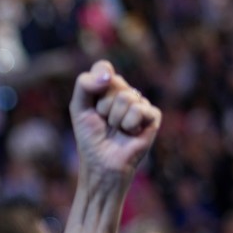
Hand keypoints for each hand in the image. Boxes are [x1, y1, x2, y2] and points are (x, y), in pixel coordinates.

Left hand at [70, 60, 161, 186]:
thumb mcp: (79, 108)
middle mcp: (126, 93)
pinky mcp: (153, 117)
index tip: (92, 103)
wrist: (102, 165)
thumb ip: (85, 84)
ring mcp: (140, 104)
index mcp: (107, 88)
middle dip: (103, 106)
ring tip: (117, 130)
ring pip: (126, 97)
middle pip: (114, 82)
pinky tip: (130, 134)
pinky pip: (139, 109)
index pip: (103, 67)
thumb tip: (109, 75)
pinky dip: (129, 125)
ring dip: (115, 118)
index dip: (97, 81)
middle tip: (104, 122)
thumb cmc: (90, 138)